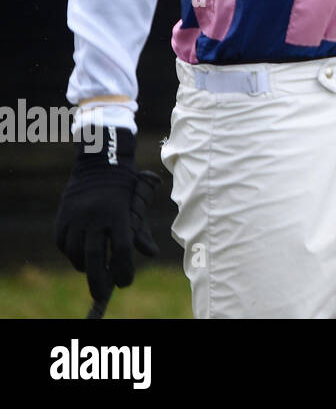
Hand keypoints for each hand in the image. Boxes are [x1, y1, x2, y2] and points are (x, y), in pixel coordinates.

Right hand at [54, 127, 160, 303]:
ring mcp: (76, 217)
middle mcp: (96, 216)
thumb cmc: (125, 187)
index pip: (121, 249)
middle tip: (101, 294)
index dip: (123, 269)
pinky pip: (63, 243)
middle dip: (99, 279)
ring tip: (92, 270)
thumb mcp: (136, 205)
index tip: (125, 283)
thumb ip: (140, 231)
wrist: (100, 163)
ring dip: (83, 266)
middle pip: (95, 257)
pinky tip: (79, 255)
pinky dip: (70, 253)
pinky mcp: (62, 217)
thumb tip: (151, 254)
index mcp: (118, 213)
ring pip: (75, 253)